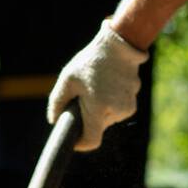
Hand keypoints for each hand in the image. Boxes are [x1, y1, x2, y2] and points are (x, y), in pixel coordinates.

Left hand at [47, 20, 148, 151]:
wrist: (120, 44)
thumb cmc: (91, 61)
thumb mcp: (67, 79)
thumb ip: (56, 103)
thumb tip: (54, 121)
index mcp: (98, 108)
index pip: (91, 141)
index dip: (80, 143)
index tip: (74, 139)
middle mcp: (115, 112)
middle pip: (97, 129)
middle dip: (88, 119)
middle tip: (82, 99)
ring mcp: (127, 108)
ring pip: (106, 120)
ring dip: (99, 111)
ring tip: (96, 89)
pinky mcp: (133, 104)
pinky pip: (116, 112)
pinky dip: (109, 105)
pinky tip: (107, 87)